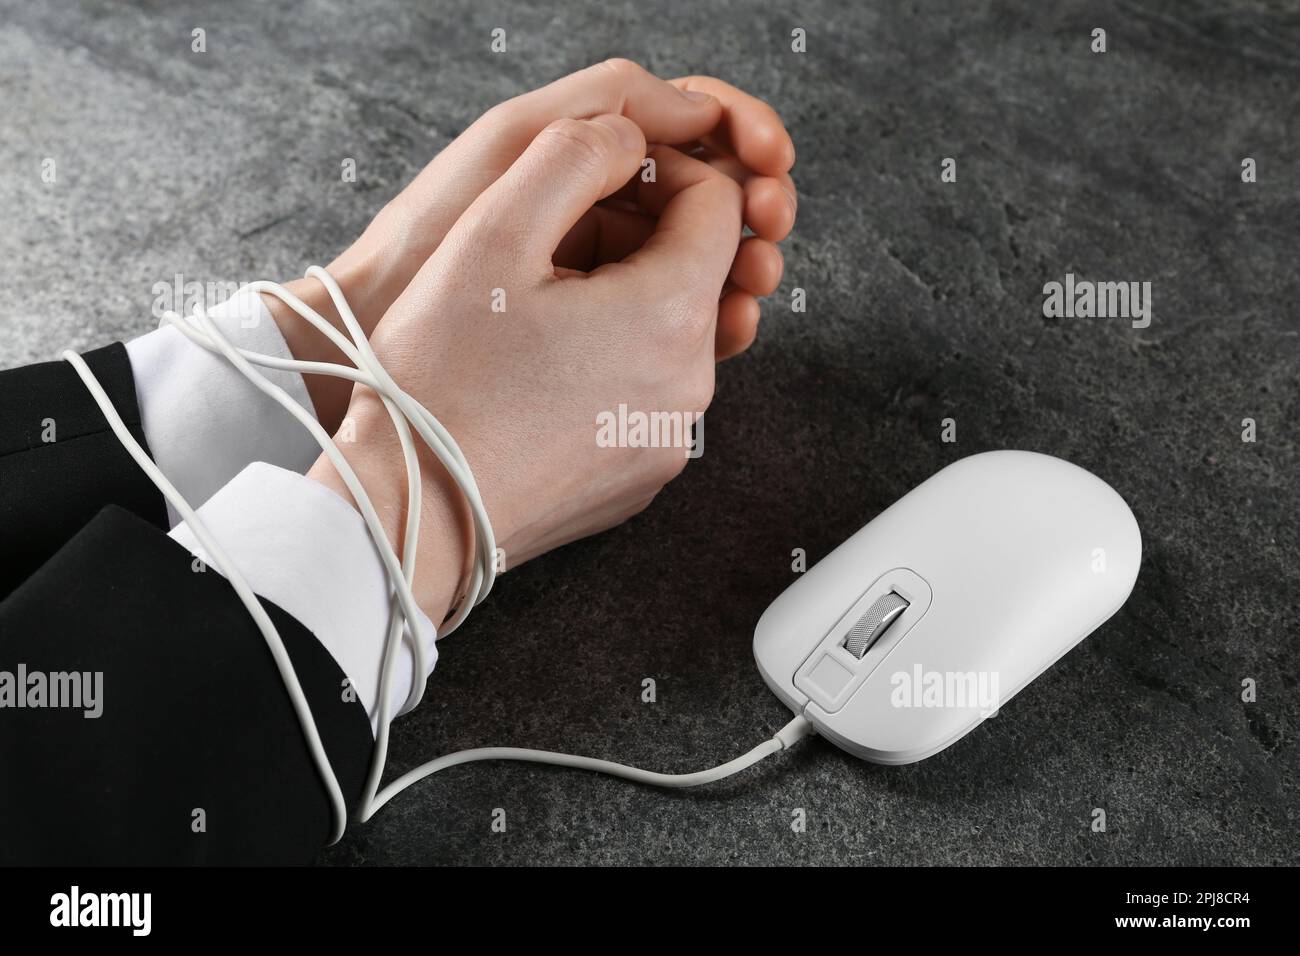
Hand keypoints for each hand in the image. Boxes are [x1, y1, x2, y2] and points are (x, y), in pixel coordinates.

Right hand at [267, 60, 795, 430]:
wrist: (411, 514)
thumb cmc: (439, 381)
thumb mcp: (490, 232)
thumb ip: (571, 155)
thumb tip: (629, 140)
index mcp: (670, 315)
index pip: (718, 204)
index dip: (661, 172)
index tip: (598, 181)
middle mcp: (690, 386)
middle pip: (696, 273)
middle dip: (637, 239)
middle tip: (553, 245)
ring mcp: (668, 441)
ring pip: (669, 336)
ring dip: (620, 303)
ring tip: (537, 310)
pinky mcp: (639, 478)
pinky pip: (645, 395)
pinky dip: (611, 366)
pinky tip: (541, 373)